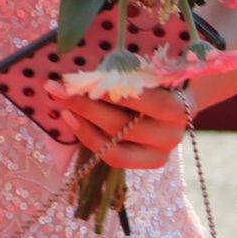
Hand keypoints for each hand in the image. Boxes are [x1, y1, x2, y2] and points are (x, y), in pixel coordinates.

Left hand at [50, 83, 190, 170]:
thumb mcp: (142, 73)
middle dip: (88, 107)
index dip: (118, 95)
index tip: (88, 81)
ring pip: (116, 145)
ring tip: (61, 105)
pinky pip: (113, 156)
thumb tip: (86, 77)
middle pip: (126, 126)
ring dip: (83, 124)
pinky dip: (89, 138)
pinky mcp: (146, 163)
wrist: (172, 103)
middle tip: (58, 89)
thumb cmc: (151, 81)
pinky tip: (71, 120)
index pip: (150, 103)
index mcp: (178, 107)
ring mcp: (160, 154)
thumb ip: (122, 75)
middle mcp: (172, 135)